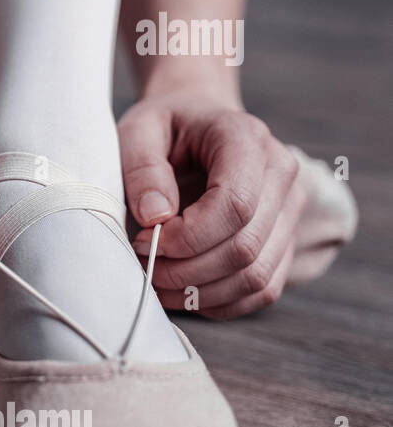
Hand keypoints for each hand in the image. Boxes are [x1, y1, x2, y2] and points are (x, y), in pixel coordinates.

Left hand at [118, 90, 302, 318]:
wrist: (197, 124)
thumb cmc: (165, 128)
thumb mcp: (138, 131)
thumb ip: (142, 168)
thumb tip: (157, 217)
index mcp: (247, 140)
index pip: (235, 205)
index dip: (187, 237)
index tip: (145, 240)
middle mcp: (281, 175)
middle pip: (245, 248)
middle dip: (186, 270)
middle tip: (144, 264)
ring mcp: (290, 212)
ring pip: (257, 277)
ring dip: (200, 292)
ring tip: (157, 279)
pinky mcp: (283, 241)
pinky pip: (262, 290)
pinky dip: (219, 303)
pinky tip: (182, 292)